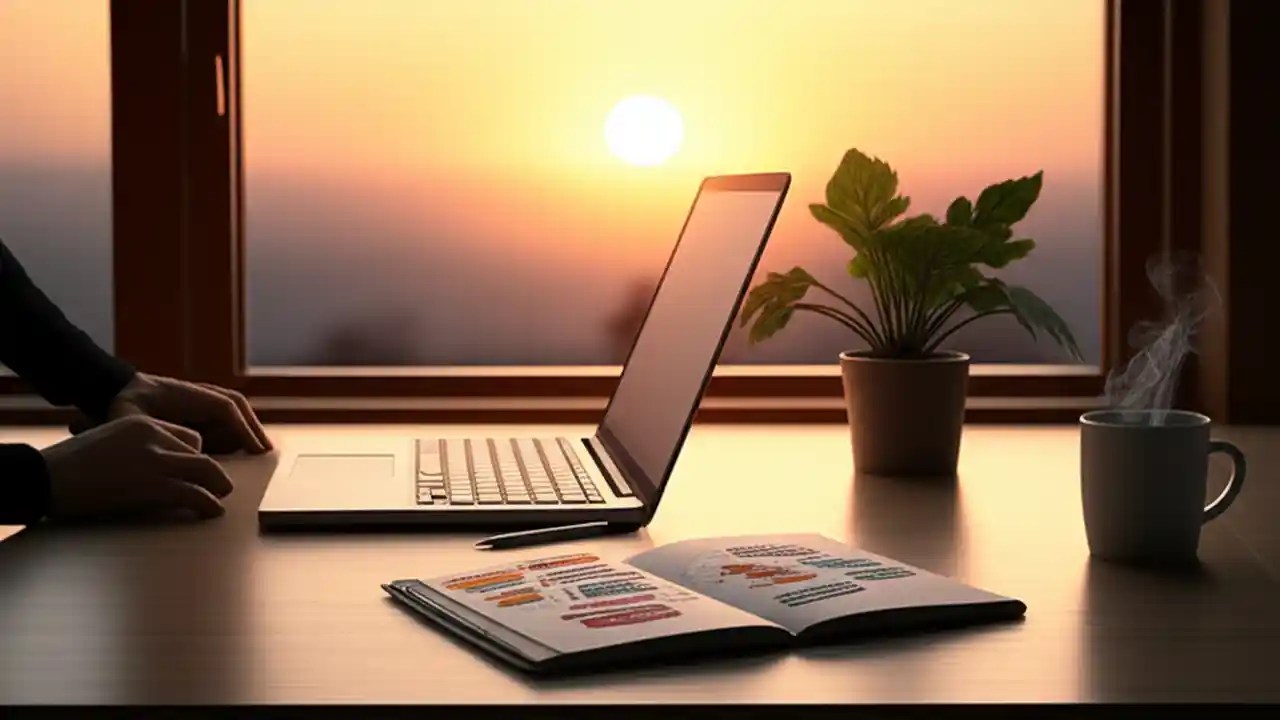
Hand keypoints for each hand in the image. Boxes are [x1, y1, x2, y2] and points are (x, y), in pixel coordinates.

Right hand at [41, 416, 232, 519]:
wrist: (45, 478)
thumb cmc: (70, 469)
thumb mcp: (110, 445)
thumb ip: (138, 451)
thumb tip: (159, 473)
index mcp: (141, 423)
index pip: (187, 436)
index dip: (195, 457)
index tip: (199, 472)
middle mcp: (153, 435)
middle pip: (200, 451)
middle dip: (213, 472)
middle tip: (222, 486)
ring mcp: (155, 459)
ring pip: (205, 470)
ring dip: (218, 487)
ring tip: (221, 500)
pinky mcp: (153, 483)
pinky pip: (194, 493)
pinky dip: (208, 504)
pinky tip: (212, 512)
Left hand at [105, 373, 271, 454]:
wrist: (112, 389)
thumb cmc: (123, 407)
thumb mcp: (134, 422)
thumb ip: (159, 434)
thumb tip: (187, 451)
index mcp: (184, 394)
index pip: (223, 408)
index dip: (242, 429)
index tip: (255, 449)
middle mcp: (196, 393)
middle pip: (235, 405)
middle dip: (252, 427)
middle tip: (265, 450)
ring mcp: (197, 397)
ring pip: (232, 409)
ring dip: (247, 426)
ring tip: (258, 448)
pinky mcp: (194, 405)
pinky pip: (222, 414)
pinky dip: (236, 427)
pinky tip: (239, 445)